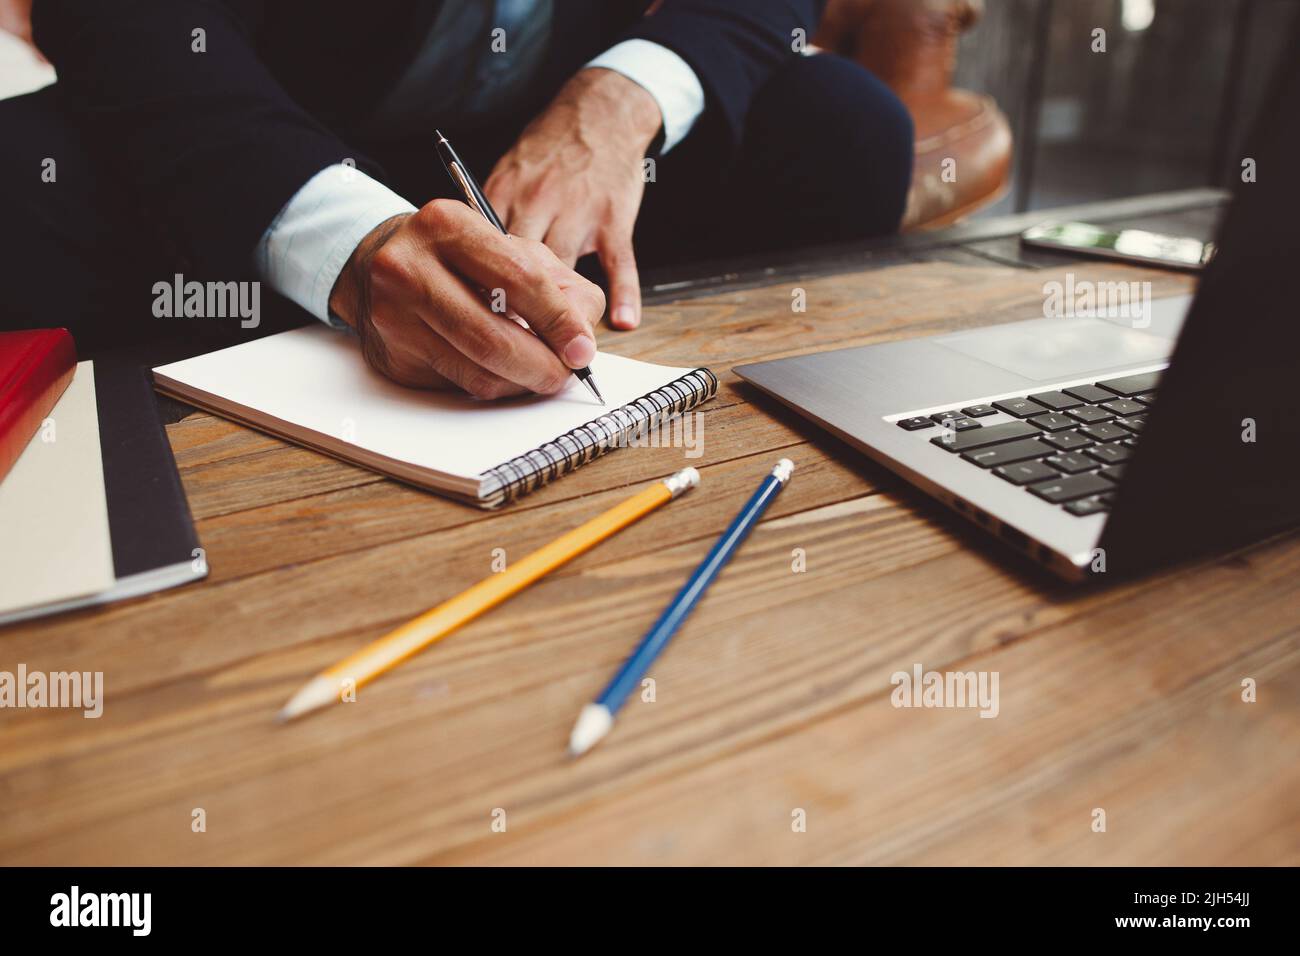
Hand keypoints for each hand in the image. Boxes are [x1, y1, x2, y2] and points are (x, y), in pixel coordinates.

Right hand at [328, 199, 605, 398]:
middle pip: (492, 338)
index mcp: (448, 225)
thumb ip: (562, 287)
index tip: (582, 350)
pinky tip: (502, 372)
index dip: (559, 321)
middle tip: (564, 375)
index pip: (518, 279)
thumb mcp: (513, 250)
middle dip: (541, 367)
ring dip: (520, 383)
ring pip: (475, 372)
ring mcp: (393, 315)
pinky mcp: (392, 355)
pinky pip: (457, 385)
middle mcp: (410, 267)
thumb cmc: (461, 258)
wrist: (383, 264)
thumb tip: (581, 341)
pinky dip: (492, 386)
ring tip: (538, 373)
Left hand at [484, 68, 661, 329]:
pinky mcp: (614, 218)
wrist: (598, 113)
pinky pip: (619, 262)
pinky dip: (623, 294)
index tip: (472, 332)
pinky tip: (621, 323)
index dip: (477, 297)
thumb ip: (488, 224)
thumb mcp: (505, 177)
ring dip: (559, 313)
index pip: (481, 255)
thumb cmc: (546, 153)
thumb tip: (465, 274)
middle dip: (513, 314)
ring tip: (557, 352)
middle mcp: (537, 204)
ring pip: (565, 271)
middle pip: (519, 271)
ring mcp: (579, 212)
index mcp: (503, 195)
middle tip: (512, 355)